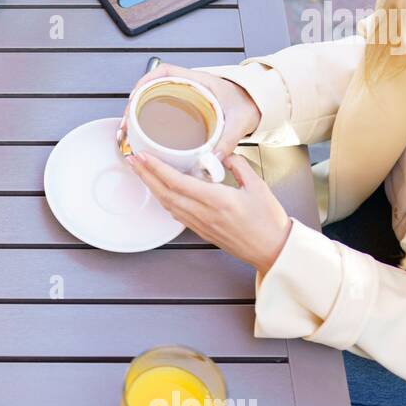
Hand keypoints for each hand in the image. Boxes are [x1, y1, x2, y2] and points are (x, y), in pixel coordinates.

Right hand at [119, 63, 262, 158]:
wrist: (258, 103)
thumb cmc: (249, 103)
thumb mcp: (239, 121)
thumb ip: (228, 140)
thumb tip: (213, 159)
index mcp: (199, 81)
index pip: (165, 72)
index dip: (145, 82)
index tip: (134, 97)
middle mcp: (189, 87)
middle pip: (152, 87)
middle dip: (135, 103)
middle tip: (127, 122)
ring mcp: (186, 97)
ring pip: (155, 99)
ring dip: (140, 112)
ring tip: (130, 130)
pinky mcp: (186, 109)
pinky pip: (163, 109)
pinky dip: (151, 119)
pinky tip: (145, 134)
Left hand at [127, 152, 291, 274]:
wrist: (273, 250)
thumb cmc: (269, 221)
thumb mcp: (258, 186)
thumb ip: (239, 166)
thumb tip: (224, 155)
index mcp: (217, 200)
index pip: (178, 182)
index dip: (156, 168)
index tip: (143, 156)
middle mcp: (204, 214)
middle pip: (165, 193)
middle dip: (145, 176)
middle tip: (132, 160)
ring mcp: (201, 225)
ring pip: (168, 205)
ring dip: (152, 187)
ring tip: (142, 173)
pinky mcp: (202, 232)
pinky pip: (177, 214)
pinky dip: (165, 200)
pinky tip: (161, 191)